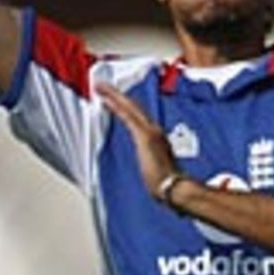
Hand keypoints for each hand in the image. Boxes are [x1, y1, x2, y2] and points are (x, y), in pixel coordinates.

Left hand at [96, 82, 181, 198]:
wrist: (174, 188)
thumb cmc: (167, 186)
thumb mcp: (156, 174)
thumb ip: (151, 167)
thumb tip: (151, 173)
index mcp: (156, 138)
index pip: (138, 118)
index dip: (126, 107)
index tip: (114, 101)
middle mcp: (154, 130)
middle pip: (132, 107)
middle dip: (116, 96)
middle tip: (102, 86)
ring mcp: (150, 130)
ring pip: (129, 106)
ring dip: (113, 95)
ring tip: (99, 87)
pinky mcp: (144, 134)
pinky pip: (126, 114)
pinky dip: (115, 104)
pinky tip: (104, 98)